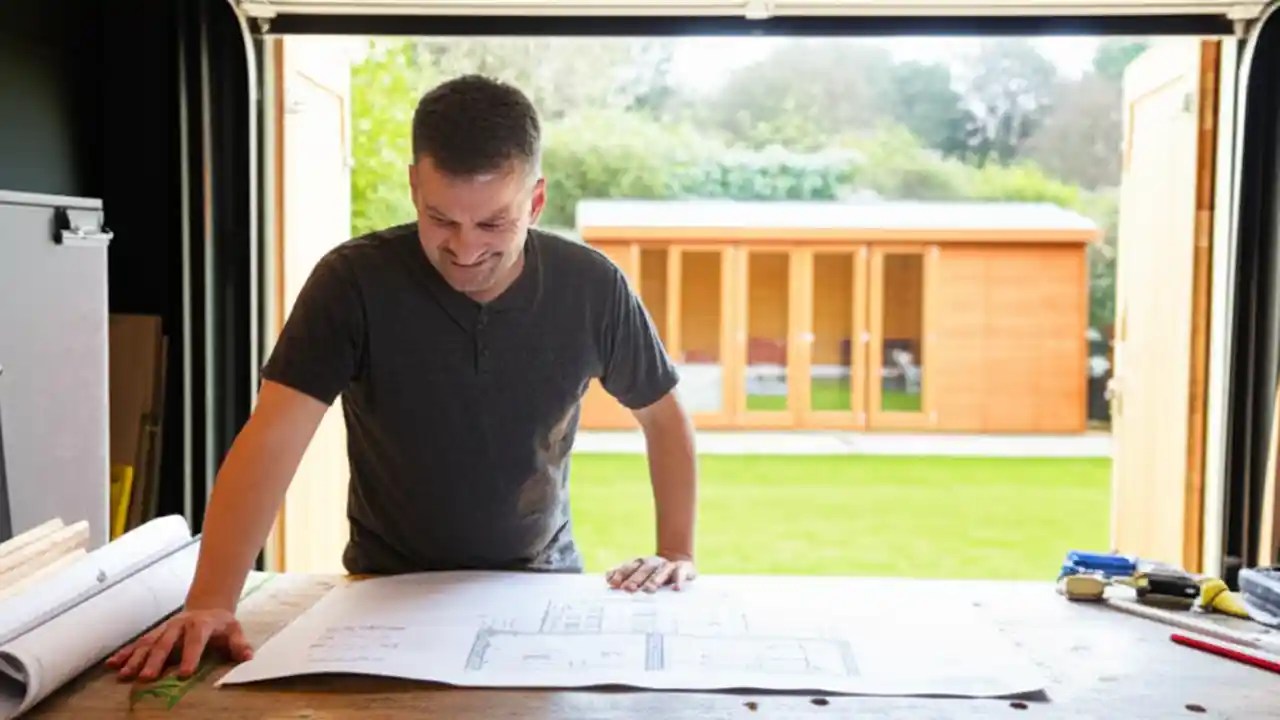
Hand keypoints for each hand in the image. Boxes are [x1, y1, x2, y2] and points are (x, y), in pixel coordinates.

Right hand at [105, 607, 252, 681]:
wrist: (207, 606)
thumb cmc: (221, 624)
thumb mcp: (234, 630)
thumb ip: (239, 644)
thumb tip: (248, 657)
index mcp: (200, 624)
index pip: (195, 640)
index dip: (191, 656)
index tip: (185, 674)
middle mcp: (179, 625)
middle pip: (166, 642)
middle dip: (156, 660)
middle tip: (147, 678)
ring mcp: (165, 629)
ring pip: (148, 643)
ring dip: (135, 659)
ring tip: (124, 674)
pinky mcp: (156, 633)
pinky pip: (138, 643)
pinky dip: (125, 653)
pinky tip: (112, 664)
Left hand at [606, 555, 696, 592]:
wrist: (681, 565)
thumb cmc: (655, 575)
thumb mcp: (641, 574)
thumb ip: (624, 575)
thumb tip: (607, 577)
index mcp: (641, 563)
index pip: (629, 566)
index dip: (621, 573)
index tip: (613, 583)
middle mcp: (653, 562)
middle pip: (643, 568)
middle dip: (635, 578)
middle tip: (629, 588)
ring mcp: (668, 565)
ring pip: (660, 571)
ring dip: (655, 580)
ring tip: (649, 589)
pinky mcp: (684, 569)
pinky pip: (681, 573)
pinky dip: (679, 579)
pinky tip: (676, 588)